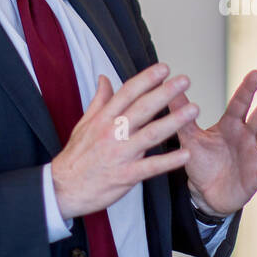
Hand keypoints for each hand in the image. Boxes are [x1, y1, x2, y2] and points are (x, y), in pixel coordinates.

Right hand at [49, 63, 197, 217]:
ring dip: (174, 121)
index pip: (128, 93)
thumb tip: (104, 78)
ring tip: (193, 110)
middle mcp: (113, 132)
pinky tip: (186, 154)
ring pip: (151, 134)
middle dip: (165, 92)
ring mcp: (120, 154)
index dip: (147, 79)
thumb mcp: (84, 124)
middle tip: (185, 80)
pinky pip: (150, 167)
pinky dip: (168, 161)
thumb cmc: (76, 156)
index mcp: (104, 119)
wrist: (63, 189)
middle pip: (143, 108)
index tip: (164, 68)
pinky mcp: (125, 175)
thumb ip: (99, 100)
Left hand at [171, 70, 256, 215]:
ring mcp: (253, 156)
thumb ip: (183, 118)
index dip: (247, 90)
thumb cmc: (202, 164)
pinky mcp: (256, 177)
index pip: (239, 104)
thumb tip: (170, 90)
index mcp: (230, 126)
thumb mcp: (190, 140)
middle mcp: (245, 137)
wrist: (206, 194)